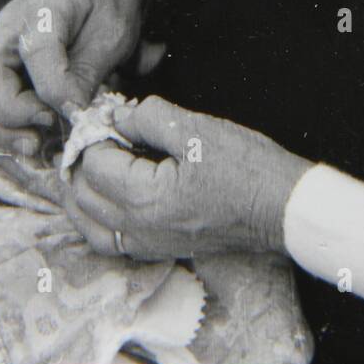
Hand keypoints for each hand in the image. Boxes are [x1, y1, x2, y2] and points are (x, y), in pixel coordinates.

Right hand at [0, 0, 147, 155]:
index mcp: (47, 5)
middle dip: (12, 115)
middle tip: (45, 135)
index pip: (36, 49)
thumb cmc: (107, 9)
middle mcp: (10, 25)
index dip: (53, 88)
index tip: (74, 112)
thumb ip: (87, 72)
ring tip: (31, 147)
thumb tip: (68, 112)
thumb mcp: (114, 36)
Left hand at [63, 95, 311, 259]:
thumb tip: (117, 116)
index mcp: (145, 198)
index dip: (95, 133)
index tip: (107, 114)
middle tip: (97, 134)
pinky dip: (96, 218)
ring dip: (80, 193)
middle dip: (80, 162)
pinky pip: (109, 240)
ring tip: (88, 164)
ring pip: (88, 224)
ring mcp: (148, 244)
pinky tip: (105, 197)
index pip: (92, 163)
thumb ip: (149, 118)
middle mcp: (139, 229)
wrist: (283, 209)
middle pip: (82, 196)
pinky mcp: (158, 249)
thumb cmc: (247, 169)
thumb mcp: (197, 129)